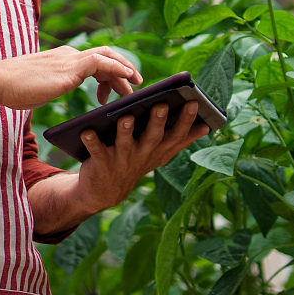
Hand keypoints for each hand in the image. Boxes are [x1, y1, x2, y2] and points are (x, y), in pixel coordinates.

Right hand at [0, 46, 140, 132]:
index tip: (111, 91)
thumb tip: (44, 93)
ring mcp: (69, 60)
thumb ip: (47, 86)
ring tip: (135, 86)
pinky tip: (127, 81)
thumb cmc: (10, 89)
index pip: (92, 60)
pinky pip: (103, 63)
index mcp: (60, 59)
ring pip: (108, 56)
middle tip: (134, 84)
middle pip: (104, 55)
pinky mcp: (70, 69)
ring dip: (125, 69)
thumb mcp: (36, 88)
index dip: (107, 73)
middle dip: (122, 68)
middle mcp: (68, 55)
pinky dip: (118, 70)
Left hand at [71, 101, 209, 213]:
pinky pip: (96, 151)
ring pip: (125, 144)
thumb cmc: (135, 162)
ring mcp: (123, 161)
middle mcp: (143, 155)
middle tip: (160, 105)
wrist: (104, 191)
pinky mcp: (101, 165)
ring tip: (125, 117)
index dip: (186, 121)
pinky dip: (91, 141)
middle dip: (157, 122)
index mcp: (158, 150)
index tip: (194, 103)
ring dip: (125, 131)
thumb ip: (180, 140)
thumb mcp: (159, 153)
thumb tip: (207, 126)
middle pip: (152, 138)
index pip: (177, 135)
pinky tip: (86, 130)